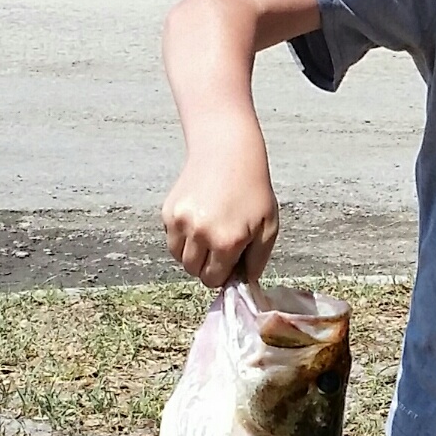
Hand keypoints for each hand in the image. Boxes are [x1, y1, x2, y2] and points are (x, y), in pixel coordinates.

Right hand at [162, 142, 278, 288]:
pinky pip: (171, 239)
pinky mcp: (168, 212)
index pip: (213, 279)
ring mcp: (180, 222)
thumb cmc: (253, 191)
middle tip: (221, 248)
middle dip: (207, 266)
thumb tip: (244, 283)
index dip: (223, 274)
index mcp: (227, 242)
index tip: (230, 262)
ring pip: (179, 258)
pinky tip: (199, 221)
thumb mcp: (268, 227)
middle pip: (194, 271)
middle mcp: (200, 235)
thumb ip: (257, 261)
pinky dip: (182, 238)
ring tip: (209, 235)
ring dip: (193, 254)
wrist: (228, 153)